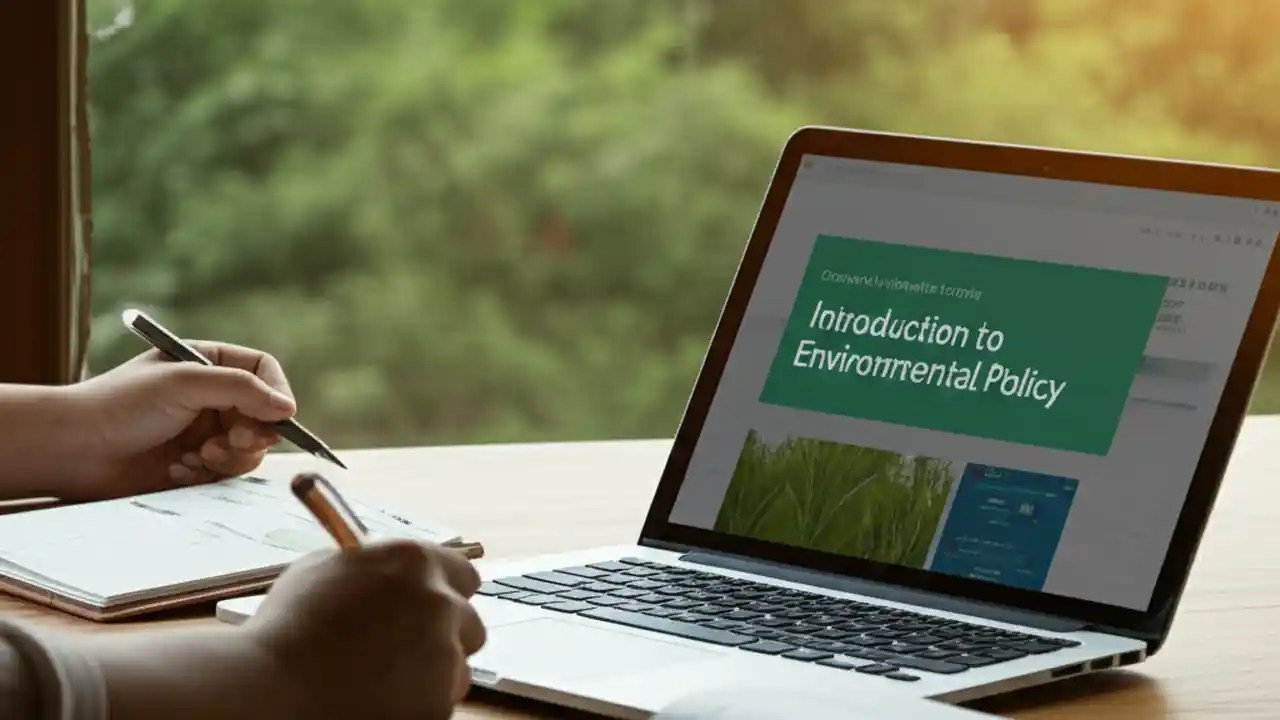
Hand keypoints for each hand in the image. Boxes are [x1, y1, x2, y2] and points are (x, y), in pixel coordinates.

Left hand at [64, 342, 296, 499]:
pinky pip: (226, 473)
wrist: (74, 449)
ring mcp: (205, 432)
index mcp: (209, 364)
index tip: (279, 416)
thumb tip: (288, 407)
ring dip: (230, 457)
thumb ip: (241, 389)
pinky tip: (177, 468)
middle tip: (230, 442)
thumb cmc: (121, 405)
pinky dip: (208, 473)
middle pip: (264, 415)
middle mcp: (212, 397)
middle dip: (252, 433)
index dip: (278, 393)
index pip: (264, 371)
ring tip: (196, 456)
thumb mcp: (185, 382)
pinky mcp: (196, 465)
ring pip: (250, 449)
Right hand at [246, 541, 486, 718]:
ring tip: (378, 682)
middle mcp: (438, 603)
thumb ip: (371, 569)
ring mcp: (443, 657)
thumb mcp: (324, 572)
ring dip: (430, 676)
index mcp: (413, 562)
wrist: (270, 688)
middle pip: (469, 624)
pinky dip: (415, 706)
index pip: (463, 574)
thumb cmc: (285, 630)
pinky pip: (437, 704)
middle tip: (408, 652)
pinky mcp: (437, 704)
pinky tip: (375, 702)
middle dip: (444, 638)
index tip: (433, 607)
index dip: (446, 593)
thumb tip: (386, 575)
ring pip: (456, 669)